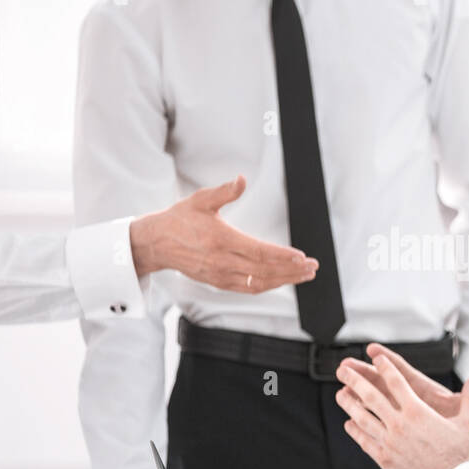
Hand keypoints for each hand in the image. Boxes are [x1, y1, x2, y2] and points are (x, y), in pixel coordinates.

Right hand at [129, 174, 317, 291]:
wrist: (156, 243)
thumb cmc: (179, 220)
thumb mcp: (200, 200)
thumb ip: (224, 191)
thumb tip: (241, 179)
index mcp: (221, 240)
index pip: (259, 252)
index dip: (283, 256)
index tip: (302, 257)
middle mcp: (222, 262)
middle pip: (264, 271)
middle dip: (291, 271)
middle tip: (311, 267)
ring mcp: (220, 275)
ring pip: (258, 283)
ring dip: (284, 281)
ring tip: (304, 275)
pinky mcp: (218, 283)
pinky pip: (248, 289)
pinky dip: (268, 286)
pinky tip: (282, 281)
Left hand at [335, 352, 468, 468]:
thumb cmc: (460, 454)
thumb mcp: (468, 423)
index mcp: (418, 411)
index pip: (396, 382)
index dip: (384, 367)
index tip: (375, 357)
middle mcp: (400, 424)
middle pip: (371, 396)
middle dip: (355, 380)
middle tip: (342, 370)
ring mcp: (389, 442)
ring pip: (362, 418)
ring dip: (349, 404)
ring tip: (340, 394)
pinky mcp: (384, 459)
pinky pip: (364, 441)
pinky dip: (355, 430)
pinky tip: (349, 423)